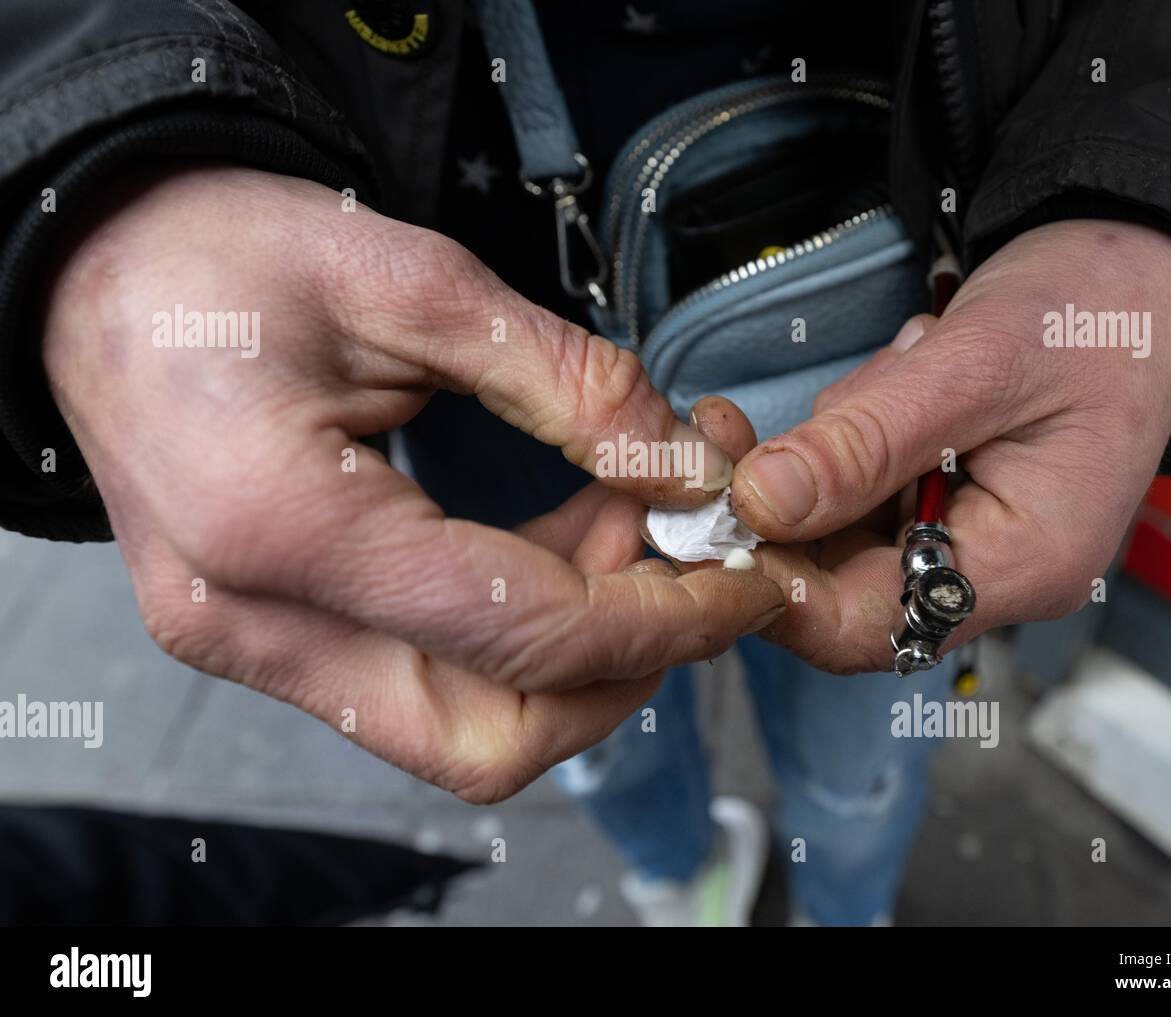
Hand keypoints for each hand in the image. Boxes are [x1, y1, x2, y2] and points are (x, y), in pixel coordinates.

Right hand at [43, 165, 782, 799]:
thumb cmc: (226, 253)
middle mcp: (250, 619)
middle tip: (684, 560)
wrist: (101, 269)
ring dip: (571, 656)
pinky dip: (513, 637)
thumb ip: (567, 385)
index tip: (740, 576)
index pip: (521, 631)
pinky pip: (421, 681)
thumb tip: (684, 469)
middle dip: (621, 669)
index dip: (659, 615)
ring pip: (458, 731)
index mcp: (281, 522)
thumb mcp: (414, 282)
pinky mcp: (262, 637)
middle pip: (489, 736)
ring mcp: (247, 643)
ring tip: (621, 526)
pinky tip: (558, 544)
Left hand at [721, 220, 1170, 672]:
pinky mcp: (941, 507)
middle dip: (789, 510)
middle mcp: (993, 574)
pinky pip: (857, 498)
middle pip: (841, 587)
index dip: (780, 590)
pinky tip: (889, 383)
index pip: (872, 626)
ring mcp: (966, 542)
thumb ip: (865, 442)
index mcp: (1025, 564)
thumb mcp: (973, 365)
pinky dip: (844, 445)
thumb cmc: (1092, 310)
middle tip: (742, 435)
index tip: (716, 520)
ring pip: (839, 535)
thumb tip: (763, 502)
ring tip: (890, 374)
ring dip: (825, 460)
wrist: (1140, 273)